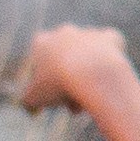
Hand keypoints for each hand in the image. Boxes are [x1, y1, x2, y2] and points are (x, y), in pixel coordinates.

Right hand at [16, 25, 136, 113]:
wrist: (93, 73)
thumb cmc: (60, 85)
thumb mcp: (35, 99)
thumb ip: (28, 102)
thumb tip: (31, 108)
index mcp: (42, 41)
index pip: (38, 63)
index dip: (44, 84)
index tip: (51, 100)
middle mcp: (65, 32)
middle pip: (64, 62)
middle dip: (67, 84)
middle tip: (74, 107)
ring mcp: (88, 33)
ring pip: (86, 58)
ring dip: (87, 78)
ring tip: (90, 102)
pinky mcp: (111, 37)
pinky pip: (110, 49)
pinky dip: (110, 62)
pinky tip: (109, 77)